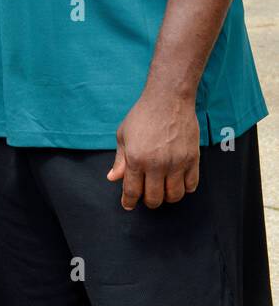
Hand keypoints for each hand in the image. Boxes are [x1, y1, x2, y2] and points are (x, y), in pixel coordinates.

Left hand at [108, 91, 199, 209]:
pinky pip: (191, 185)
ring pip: (174, 195)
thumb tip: (113, 178)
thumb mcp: (123, 135)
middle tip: (146, 197)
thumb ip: (120, 160)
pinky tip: (178, 183)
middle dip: (149, 202)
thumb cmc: (142, 116)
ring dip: (167, 198)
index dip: (129, 201)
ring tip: (162, 191)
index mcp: (136, 159)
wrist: (168, 100)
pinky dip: (185, 189)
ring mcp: (177, 163)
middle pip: (155, 198)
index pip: (132, 190)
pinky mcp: (193, 159)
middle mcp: (157, 165)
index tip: (128, 205)